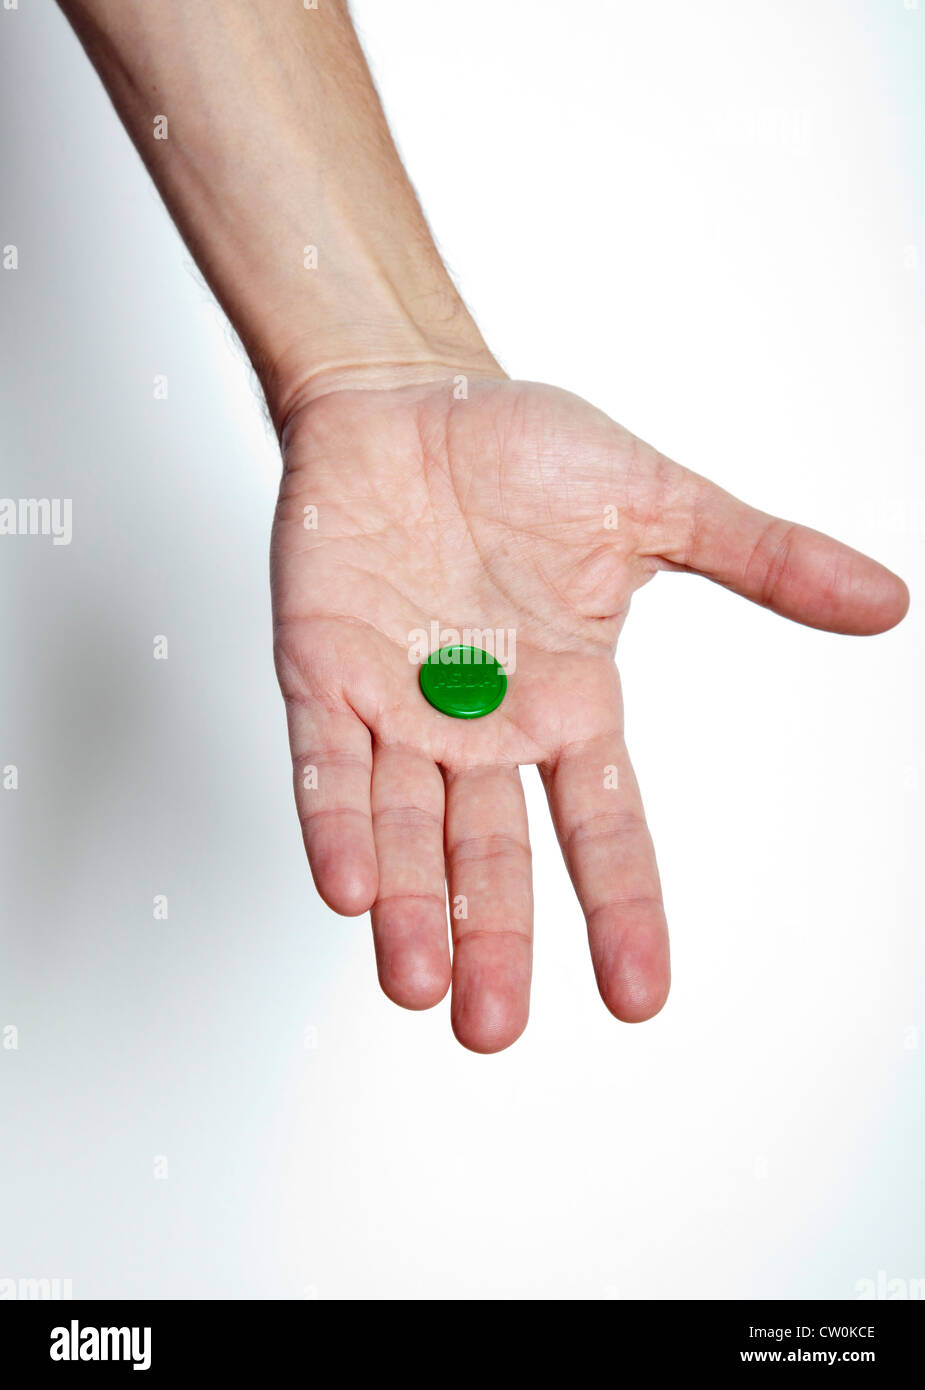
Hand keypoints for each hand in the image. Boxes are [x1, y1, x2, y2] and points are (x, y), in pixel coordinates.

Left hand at [272, 375, 907, 1051]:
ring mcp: (398, 705)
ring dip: (410, 908)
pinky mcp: (322, 671)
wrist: (408, 399)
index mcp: (566, 700)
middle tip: (493, 1029)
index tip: (639, 994)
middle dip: (492, 940)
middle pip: (492, 855)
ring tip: (419, 985)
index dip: (620, 906)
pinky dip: (335, 821)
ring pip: (404, 828)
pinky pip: (327, 763)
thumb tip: (885, 601)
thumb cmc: (521, 450)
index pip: (601, 824)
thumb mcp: (655, 507)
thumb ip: (760, 558)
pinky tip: (349, 886)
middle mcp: (482, 726)